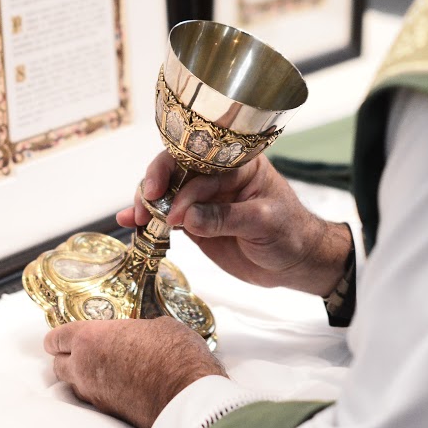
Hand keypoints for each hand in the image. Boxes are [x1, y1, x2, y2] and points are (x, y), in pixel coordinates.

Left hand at [43, 317, 223, 427]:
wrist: (187, 397)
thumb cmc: (174, 355)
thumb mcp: (159, 327)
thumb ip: (138, 329)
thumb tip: (143, 334)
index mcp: (90, 339)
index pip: (57, 338)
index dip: (58, 337)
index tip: (59, 337)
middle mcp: (85, 369)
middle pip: (58, 366)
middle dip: (65, 358)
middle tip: (76, 351)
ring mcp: (96, 395)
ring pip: (75, 386)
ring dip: (81, 377)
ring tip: (98, 368)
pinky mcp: (110, 414)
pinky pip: (95, 399)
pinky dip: (101, 391)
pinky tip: (117, 384)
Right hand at [116, 151, 351, 296]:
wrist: (296, 263)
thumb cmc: (291, 234)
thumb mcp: (264, 223)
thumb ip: (225, 218)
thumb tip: (187, 217)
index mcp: (238, 164)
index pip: (201, 164)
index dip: (179, 180)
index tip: (168, 205)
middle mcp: (216, 176)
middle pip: (176, 171)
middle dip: (155, 186)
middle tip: (144, 206)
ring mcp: (203, 199)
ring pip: (167, 193)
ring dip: (146, 203)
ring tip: (133, 218)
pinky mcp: (195, 223)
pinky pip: (168, 217)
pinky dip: (149, 221)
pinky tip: (130, 224)